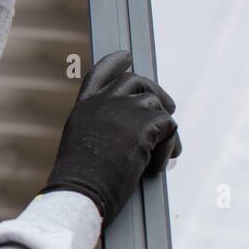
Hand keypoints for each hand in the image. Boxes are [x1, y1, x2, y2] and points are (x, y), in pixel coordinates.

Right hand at [41, 50, 181, 225]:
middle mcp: (103, 101)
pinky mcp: (144, 124)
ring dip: (163, 130)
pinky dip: (169, 148)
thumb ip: (101, 128)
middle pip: (136, 82)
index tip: (126, 56)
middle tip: (168, 108)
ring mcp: (124, 109)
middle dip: (155, 92)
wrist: (81, 192)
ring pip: (157, 106)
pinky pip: (169, 128)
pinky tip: (157, 165)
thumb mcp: (82, 145)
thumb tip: (133, 128)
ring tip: (158, 157)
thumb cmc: (79, 181)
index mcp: (84, 107)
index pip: (100, 73)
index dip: (115, 63)